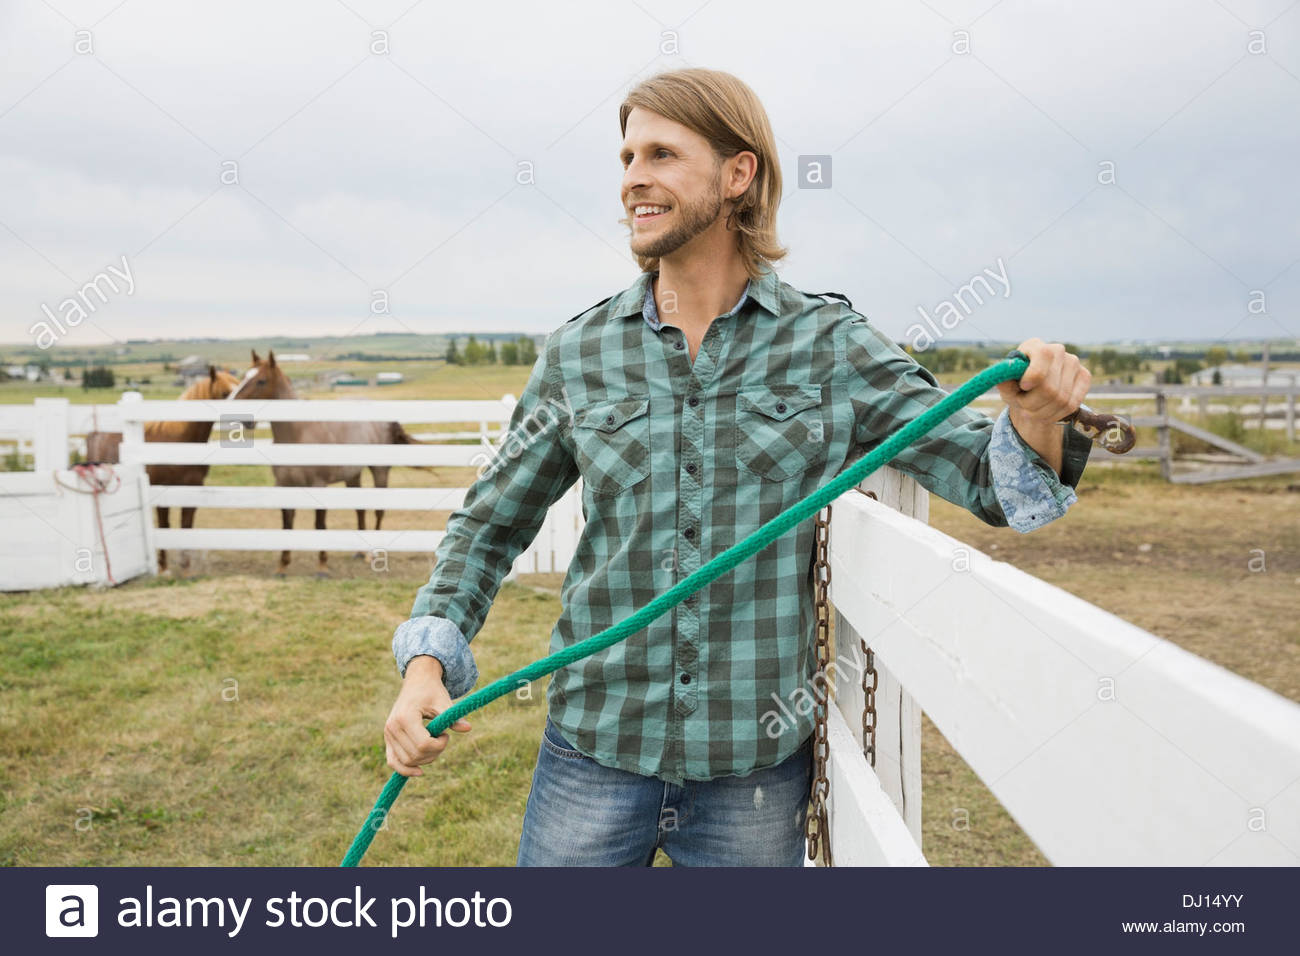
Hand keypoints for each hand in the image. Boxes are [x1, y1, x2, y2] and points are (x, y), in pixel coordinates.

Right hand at [384, 656, 471, 776]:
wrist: (417, 682)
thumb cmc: (431, 691)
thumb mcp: (443, 702)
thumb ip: (453, 717)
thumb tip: (468, 728)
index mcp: (405, 717)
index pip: (423, 745)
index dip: (439, 745)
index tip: (446, 734)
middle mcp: (392, 727)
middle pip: (415, 756)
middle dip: (434, 753)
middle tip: (442, 738)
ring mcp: (388, 734)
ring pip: (406, 762)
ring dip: (424, 760)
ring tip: (434, 744)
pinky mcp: (388, 739)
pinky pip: (393, 761)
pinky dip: (405, 769)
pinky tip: (419, 771)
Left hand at [996, 338, 1090, 425]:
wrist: (1034, 391)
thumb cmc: (1017, 385)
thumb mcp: (1007, 385)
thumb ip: (1004, 383)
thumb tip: (1003, 378)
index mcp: (1035, 346)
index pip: (1043, 358)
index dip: (1033, 376)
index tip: (1023, 387)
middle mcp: (1058, 350)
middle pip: (1050, 388)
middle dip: (1032, 404)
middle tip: (1022, 406)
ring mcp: (1073, 362)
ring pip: (1061, 399)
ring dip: (1042, 413)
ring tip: (1032, 411)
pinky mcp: (1085, 376)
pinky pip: (1072, 404)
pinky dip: (1056, 415)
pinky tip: (1046, 413)